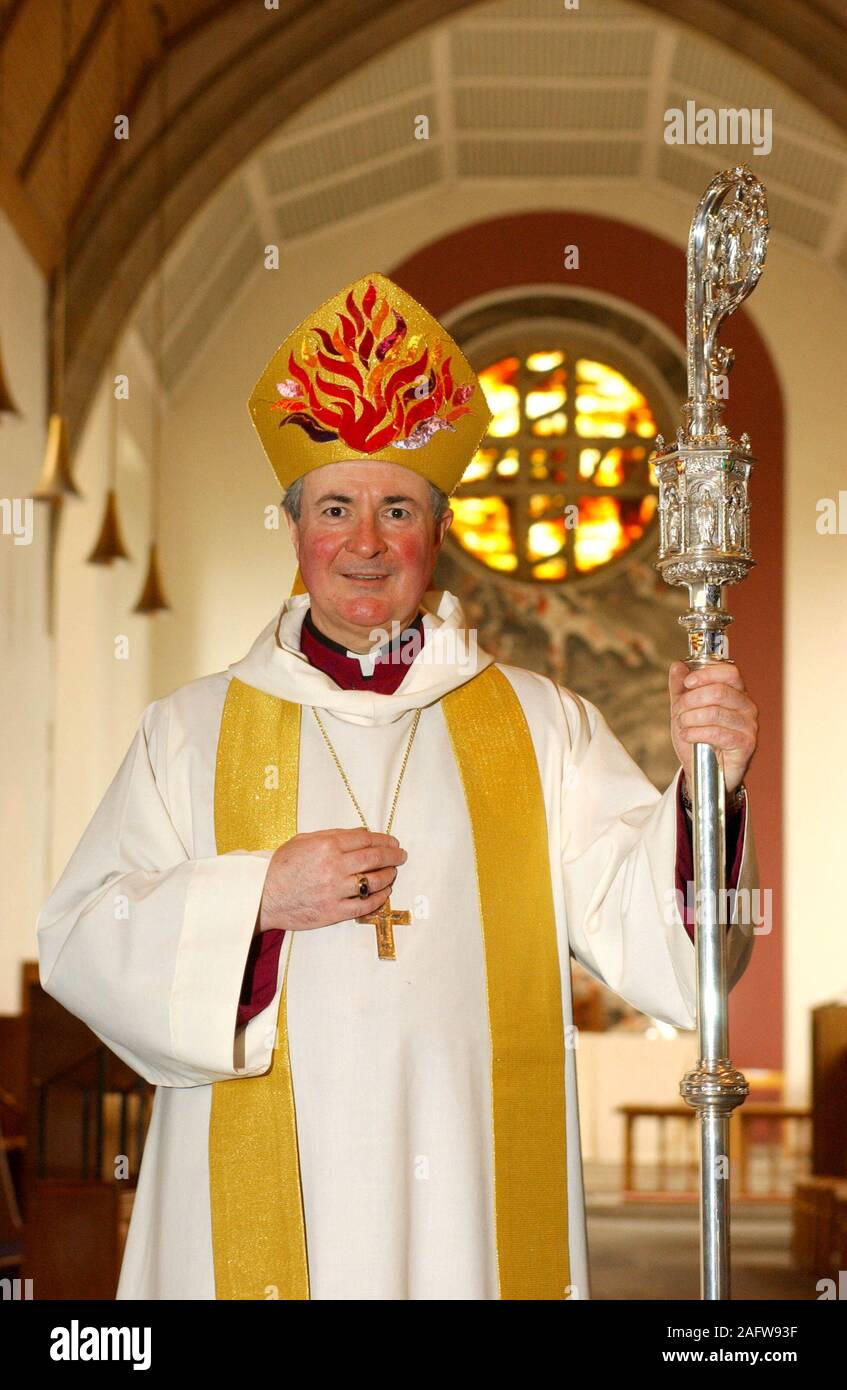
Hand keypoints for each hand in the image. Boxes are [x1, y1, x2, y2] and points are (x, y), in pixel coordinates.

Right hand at [256, 828, 407, 933]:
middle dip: (393, 856)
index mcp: (327, 845)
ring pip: (374, 881)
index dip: (384, 839)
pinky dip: (378, 898)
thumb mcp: (304, 841)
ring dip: (388, 876)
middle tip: (400, 856)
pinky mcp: (334, 911)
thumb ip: (333, 836)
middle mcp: (334, 866)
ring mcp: (335, 890)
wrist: (263, 896)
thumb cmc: (280, 866)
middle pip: (375, 858)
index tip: (393, 841)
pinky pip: (364, 905)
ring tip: (392, 873)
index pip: (366, 839)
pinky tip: (383, 893)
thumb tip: (361, 834)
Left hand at [669, 660, 757, 796]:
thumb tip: (678, 665)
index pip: (729, 672)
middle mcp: (746, 706)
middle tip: (679, 711)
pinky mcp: (746, 744)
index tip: (687, 683)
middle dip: (691, 700)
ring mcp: (749, 725)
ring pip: (715, 712)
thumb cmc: (698, 737)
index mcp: (736, 692)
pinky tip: (688, 736)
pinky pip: (718, 733)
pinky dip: (696, 733)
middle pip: (718, 691)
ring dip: (690, 719)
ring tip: (682, 725)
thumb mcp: (684, 710)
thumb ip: (680, 688)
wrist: (703, 771)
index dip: (706, 674)